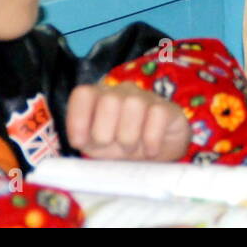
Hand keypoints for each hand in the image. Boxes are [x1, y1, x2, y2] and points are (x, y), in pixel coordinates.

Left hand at [66, 83, 189, 161]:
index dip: (79, 118)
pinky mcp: (167, 108)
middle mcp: (121, 92)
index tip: (81, 143)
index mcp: (98, 99)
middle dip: (105, 133)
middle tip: (113, 147)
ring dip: (129, 137)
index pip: (83, 94)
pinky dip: (151, 140)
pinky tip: (150, 150)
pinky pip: (157, 115)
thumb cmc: (121, 147)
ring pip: (133, 105)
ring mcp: (145, 97)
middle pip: (109, 100)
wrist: (156, 153)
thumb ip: (85, 141)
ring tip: (131, 149)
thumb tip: (79, 140)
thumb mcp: (97, 148)